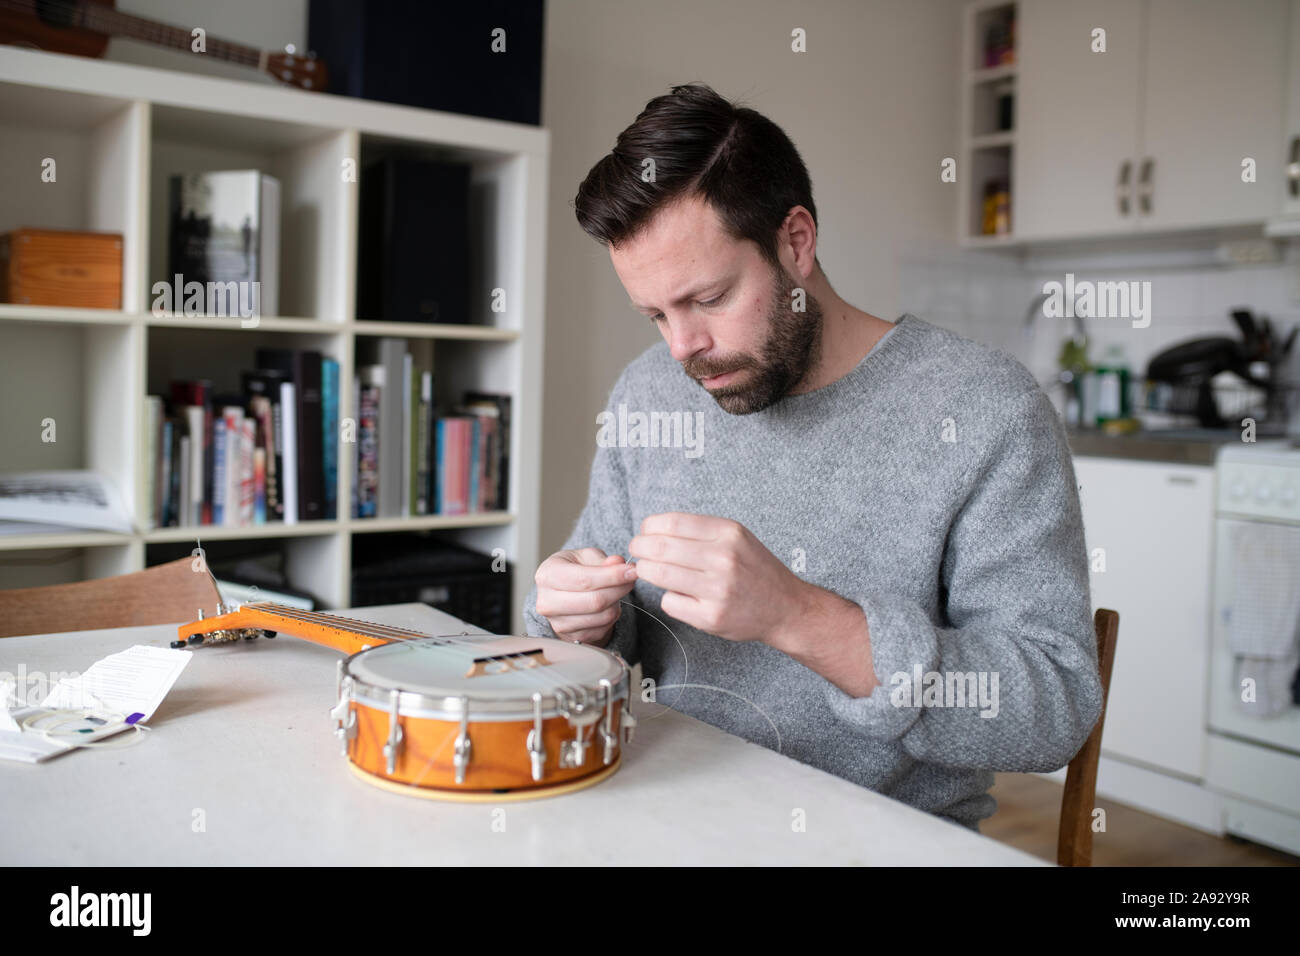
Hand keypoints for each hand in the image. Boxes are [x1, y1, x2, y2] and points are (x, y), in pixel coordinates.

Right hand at [534, 547, 637, 644]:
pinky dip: (613, 614)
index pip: (583, 579)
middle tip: (631, 579)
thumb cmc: (574, 570)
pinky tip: (609, 603)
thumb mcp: (586, 557)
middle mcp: (547, 601)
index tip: (631, 570)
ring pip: (602, 616)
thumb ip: (603, 560)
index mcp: (547, 575)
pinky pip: (603, 628)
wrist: (563, 593)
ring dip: (617, 602)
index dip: (612, 576)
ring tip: (617, 589)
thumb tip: (618, 562)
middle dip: (619, 589)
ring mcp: (557, 622)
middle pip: (594, 601)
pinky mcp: (571, 636)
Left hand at [628, 512, 807, 643]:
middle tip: (637, 551)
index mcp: (729, 533)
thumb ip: (700, 532)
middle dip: (640, 548)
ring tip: (648, 570)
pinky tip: (679, 596)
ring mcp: (717, 590)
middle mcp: (724, 559)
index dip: (649, 527)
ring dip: (646, 571)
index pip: (673, 522)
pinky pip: (670, 602)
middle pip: (660, 547)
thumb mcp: (737, 538)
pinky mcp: (711, 617)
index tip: (645, 532)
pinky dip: (667, 597)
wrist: (786, 607)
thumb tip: (653, 530)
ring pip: (659, 575)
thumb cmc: (755, 570)